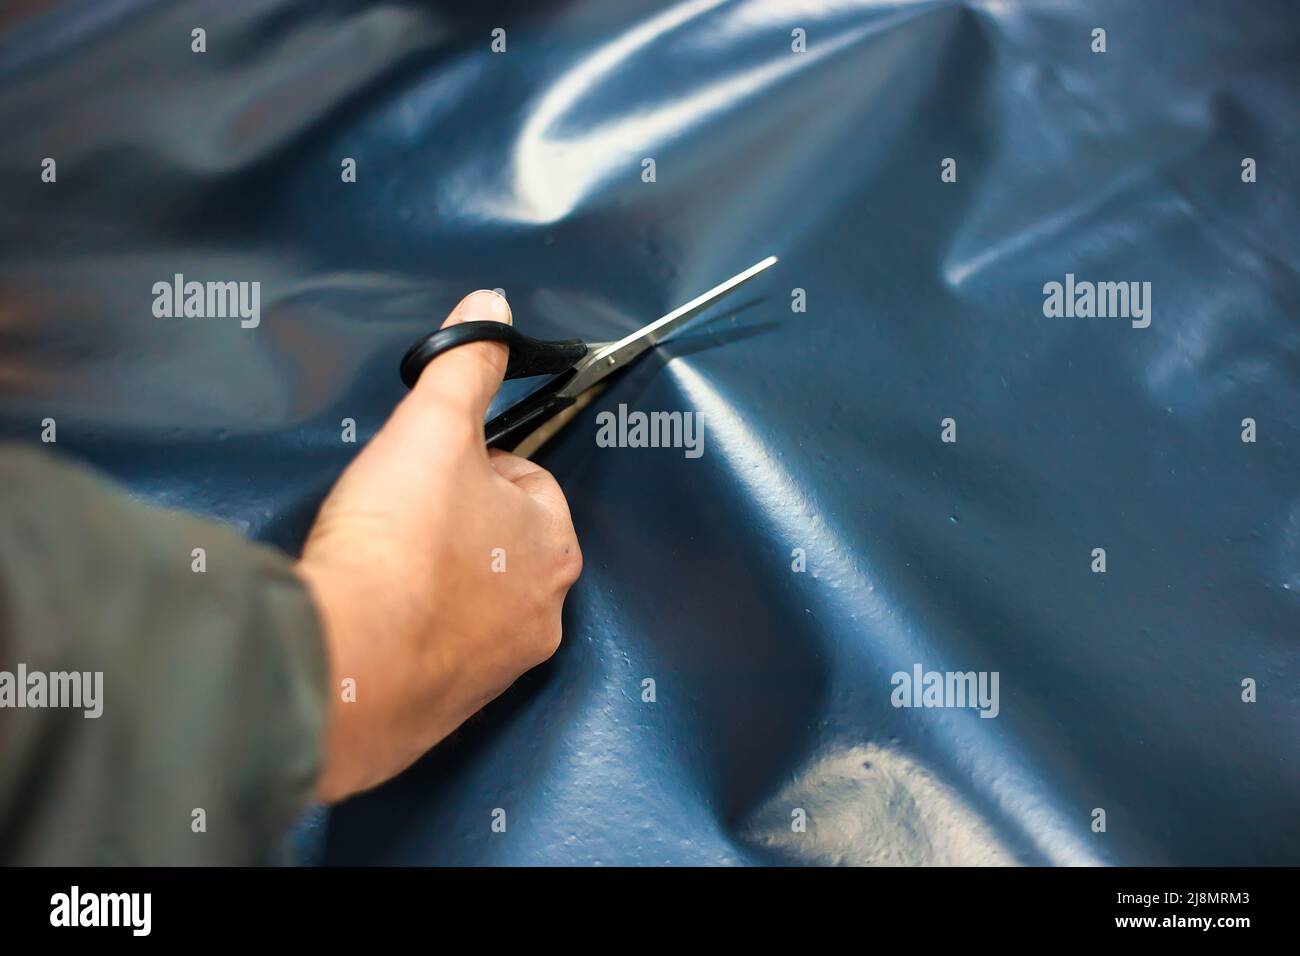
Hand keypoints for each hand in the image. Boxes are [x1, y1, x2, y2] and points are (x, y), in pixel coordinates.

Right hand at [296, 290, 581, 803]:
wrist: (343, 667)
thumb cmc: (397, 545)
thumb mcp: (430, 428)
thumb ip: (465, 365)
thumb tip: (490, 307)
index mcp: (554, 545)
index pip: (529, 484)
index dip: (476, 466)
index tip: (432, 471)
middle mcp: (543, 613)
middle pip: (502, 544)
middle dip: (458, 525)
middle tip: (400, 517)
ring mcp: (500, 666)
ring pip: (474, 600)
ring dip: (437, 580)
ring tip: (383, 565)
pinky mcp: (453, 707)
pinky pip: (440, 652)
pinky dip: (415, 632)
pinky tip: (377, 615)